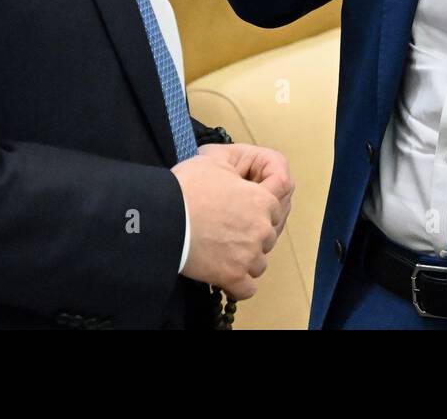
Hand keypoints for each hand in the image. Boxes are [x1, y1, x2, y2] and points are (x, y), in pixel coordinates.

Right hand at [172, 149, 284, 300]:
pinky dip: (239, 283)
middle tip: (230, 221)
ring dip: (247, 255)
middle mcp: (262, 229)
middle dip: (255, 226)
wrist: (163, 219)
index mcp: (262, 199)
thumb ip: (238, 160)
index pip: (282, 191)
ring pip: (260, 260)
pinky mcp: (233, 277)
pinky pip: (248, 288)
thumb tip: (244, 166)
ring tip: (224, 247)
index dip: (264, 189)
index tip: (247, 194)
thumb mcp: (214, 159)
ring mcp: (249, 256)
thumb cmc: (187, 187)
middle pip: (270, 230)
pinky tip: (226, 273)